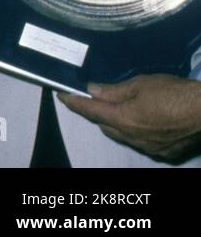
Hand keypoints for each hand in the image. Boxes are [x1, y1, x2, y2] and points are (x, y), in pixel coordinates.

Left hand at [59, 74, 200, 161]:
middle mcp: (132, 137)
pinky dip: (133, 132)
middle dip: (94, 113)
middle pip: (103, 125)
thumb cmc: (174, 93)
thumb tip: (92, 90)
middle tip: (90, 99)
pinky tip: (140, 122)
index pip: (90, 110)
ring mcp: (148, 147)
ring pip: (121, 136)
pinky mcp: (163, 152)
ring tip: (115, 109)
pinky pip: (139, 143)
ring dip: (113, 124)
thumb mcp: (141, 84)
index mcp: (123, 119)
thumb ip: (114, 90)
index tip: (61, 95)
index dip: (73, 102)